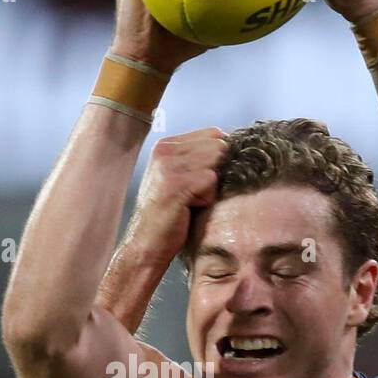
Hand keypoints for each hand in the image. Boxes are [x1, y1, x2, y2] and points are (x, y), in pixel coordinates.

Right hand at [124, 128, 227, 266]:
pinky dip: (207, 199)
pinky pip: (212, 181)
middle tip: (193, 194)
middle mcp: (165, 150)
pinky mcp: (177, 183)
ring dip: (210, 187)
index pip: (213, 133)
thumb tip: (231, 145)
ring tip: (190, 201)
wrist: (147, 244)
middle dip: (214, 173)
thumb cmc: (168, 214)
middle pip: (218, 147)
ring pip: (216, 164)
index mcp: (166, 145)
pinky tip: (188, 208)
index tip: (199, 181)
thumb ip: (198, 158)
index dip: (217, 158)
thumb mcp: (178, 176)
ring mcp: (169, 165)